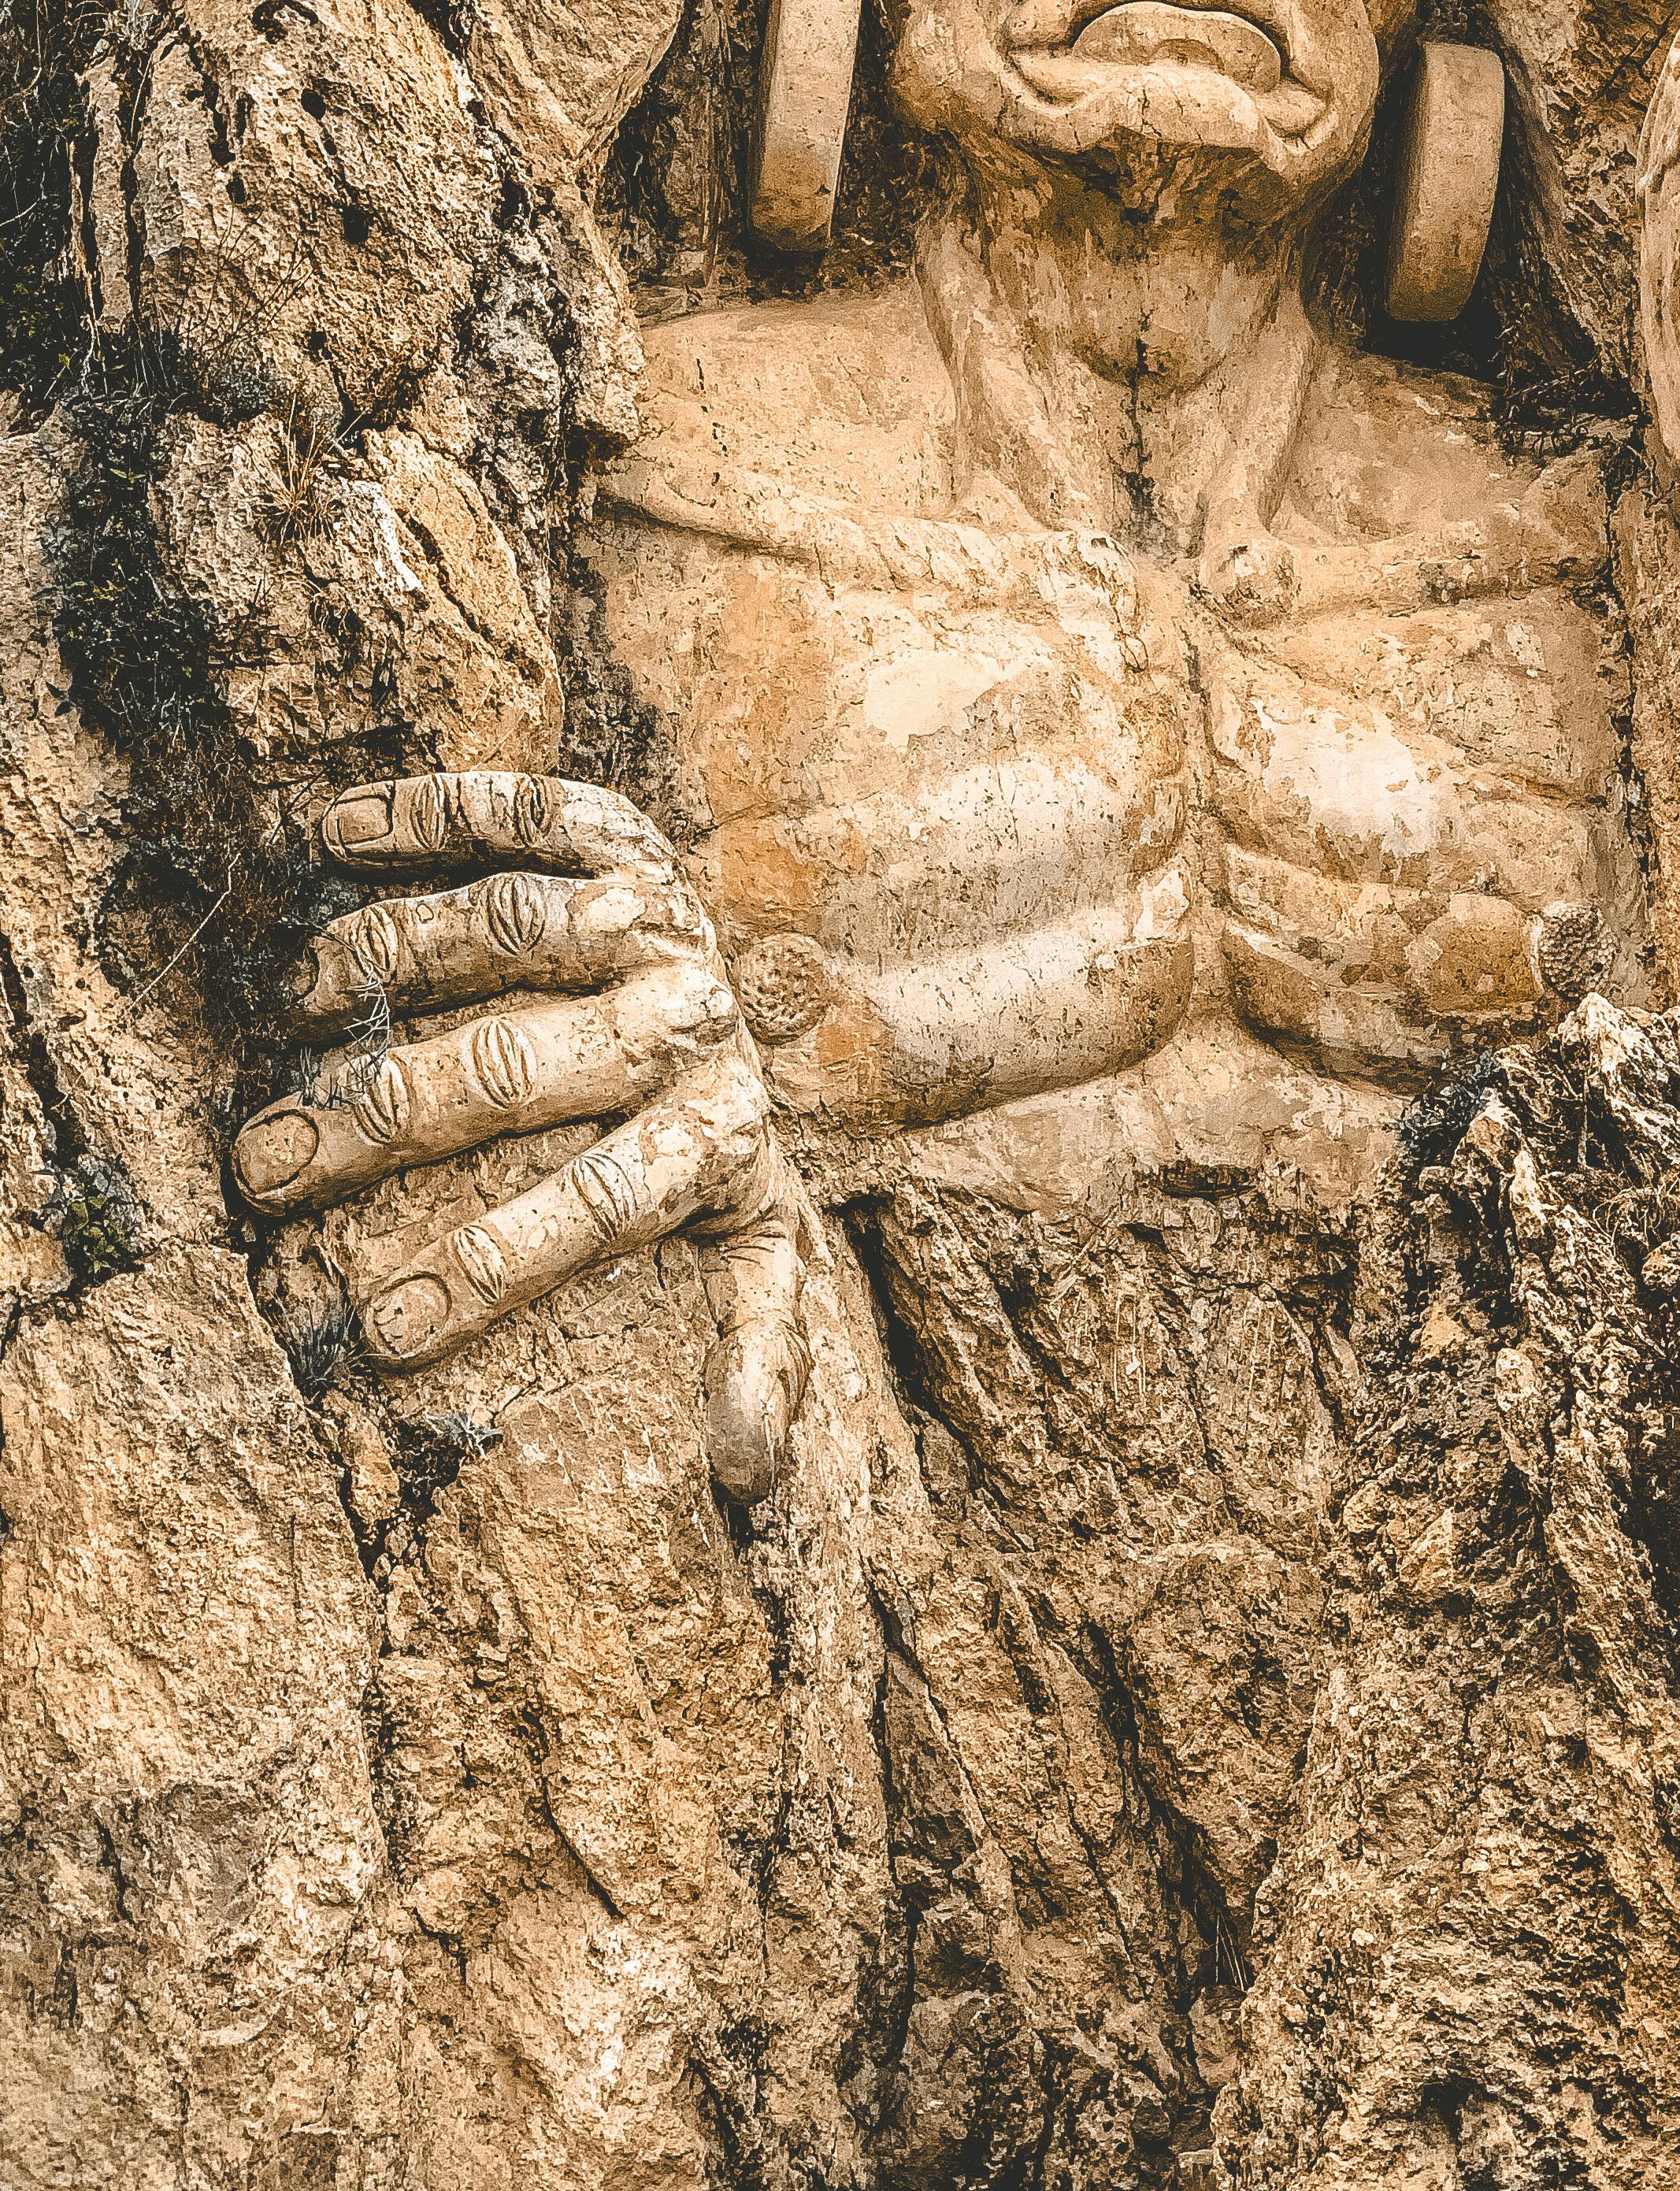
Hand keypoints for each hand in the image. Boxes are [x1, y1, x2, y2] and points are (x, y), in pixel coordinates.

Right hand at [231, 771, 801, 1501]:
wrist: (800, 992)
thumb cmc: (733, 1146)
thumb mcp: (770, 1251)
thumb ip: (763, 1353)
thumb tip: (743, 1479)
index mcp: (717, 1132)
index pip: (604, 1201)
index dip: (497, 1265)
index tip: (385, 1329)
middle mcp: (686, 1017)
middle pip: (517, 1065)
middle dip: (381, 1119)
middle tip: (268, 1168)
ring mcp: (654, 917)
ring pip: (503, 929)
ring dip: (382, 962)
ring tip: (290, 1011)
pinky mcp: (622, 835)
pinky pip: (519, 811)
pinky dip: (426, 814)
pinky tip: (335, 836)